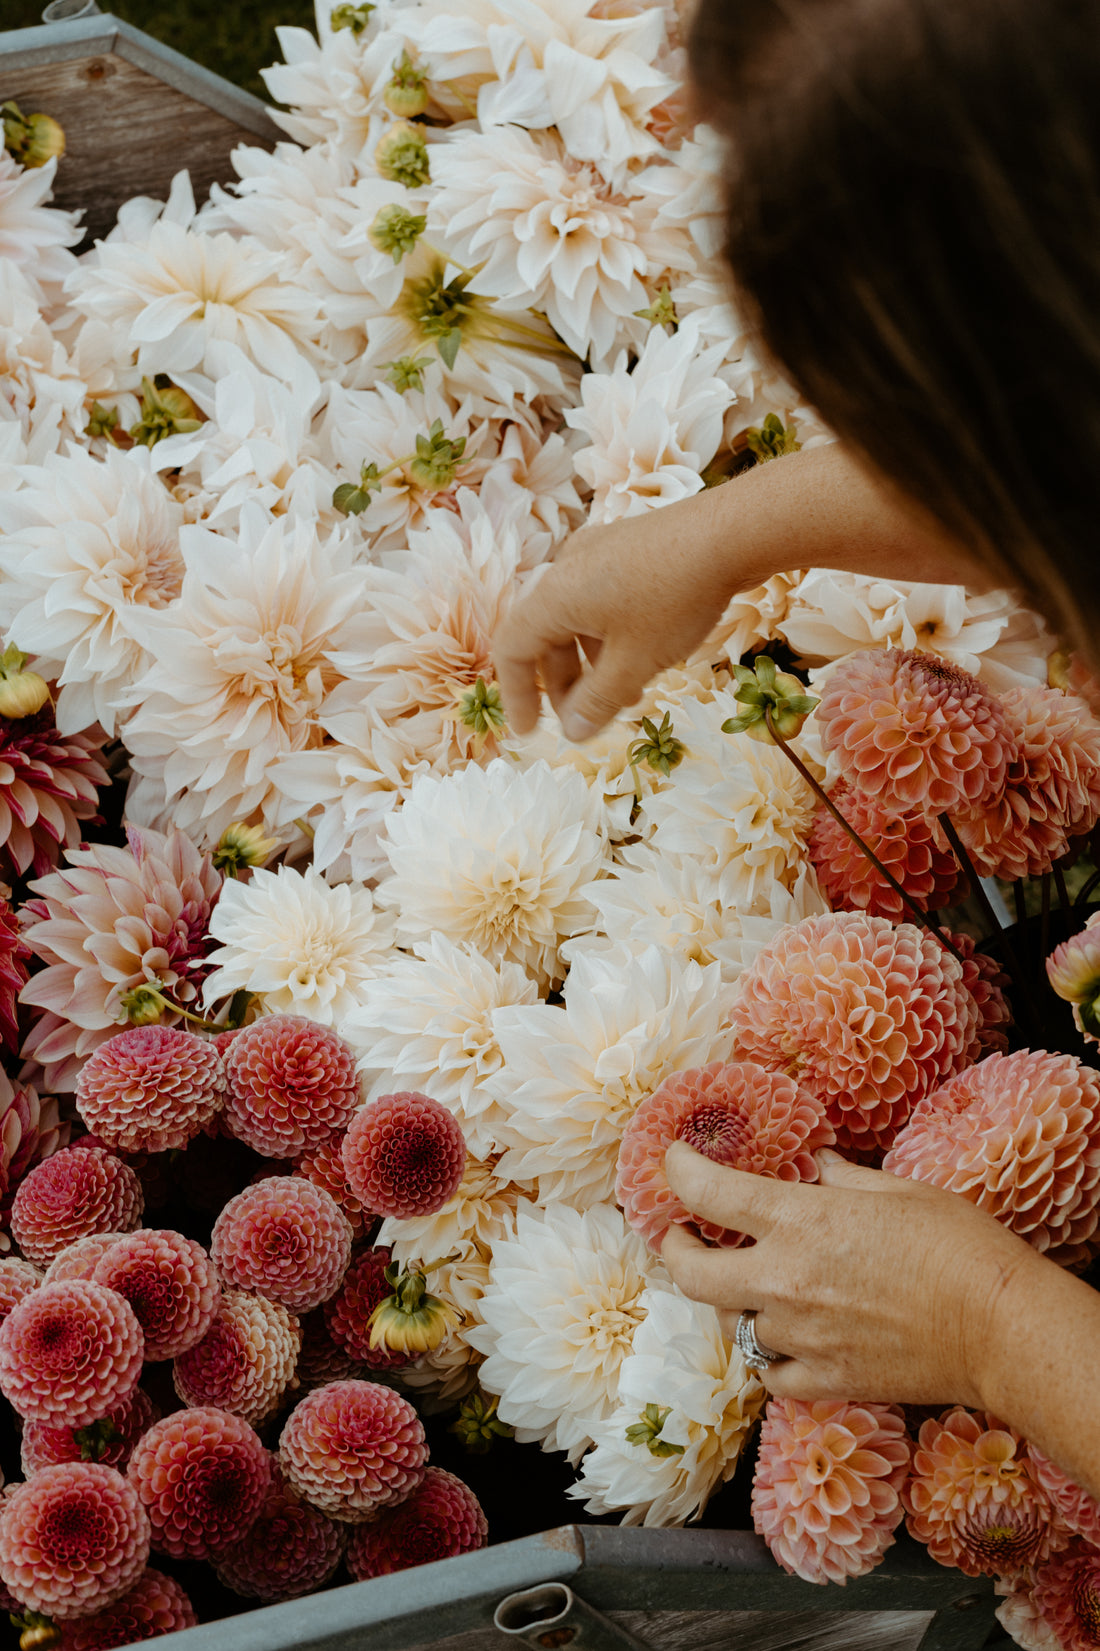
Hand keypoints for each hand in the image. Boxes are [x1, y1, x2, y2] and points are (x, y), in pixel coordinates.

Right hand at [492, 499, 742, 742]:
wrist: (731, 533)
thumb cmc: (676, 600)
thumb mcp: (635, 663)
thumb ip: (598, 702)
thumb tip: (572, 733)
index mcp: (554, 595)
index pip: (513, 649)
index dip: (517, 694)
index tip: (531, 730)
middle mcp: (567, 568)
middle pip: (547, 636)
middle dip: (565, 685)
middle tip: (588, 720)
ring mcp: (598, 553)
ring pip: (578, 620)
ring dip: (593, 665)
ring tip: (627, 695)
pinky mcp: (626, 548)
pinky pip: (602, 600)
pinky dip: (611, 636)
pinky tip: (645, 657)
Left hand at [660, 1142, 1041, 1407]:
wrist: (1000, 1328)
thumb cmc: (957, 1246)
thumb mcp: (895, 1189)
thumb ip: (842, 1179)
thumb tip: (817, 1168)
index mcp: (798, 1221)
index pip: (706, 1191)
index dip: (678, 1169)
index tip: (675, 1161)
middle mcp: (784, 1280)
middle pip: (689, 1271)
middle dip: (676, 1247)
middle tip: (684, 1235)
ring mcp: (800, 1337)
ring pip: (729, 1324)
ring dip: (729, 1300)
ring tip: (747, 1284)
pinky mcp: (824, 1381)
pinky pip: (768, 1373)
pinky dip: (766, 1354)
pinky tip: (781, 1337)